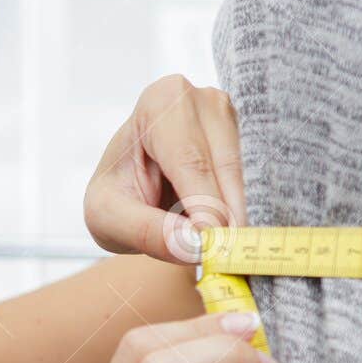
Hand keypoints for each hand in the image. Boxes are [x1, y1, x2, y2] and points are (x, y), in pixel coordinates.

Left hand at [84, 74, 246, 264]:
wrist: (132, 190)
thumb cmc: (117, 196)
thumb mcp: (108, 218)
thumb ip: (145, 231)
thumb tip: (194, 245)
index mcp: (159, 103)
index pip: (189, 159)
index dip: (205, 205)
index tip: (211, 244)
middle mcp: (201, 102)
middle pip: (224, 166)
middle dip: (225, 216)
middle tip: (224, 260)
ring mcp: (230, 118)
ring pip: (244, 178)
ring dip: (234, 219)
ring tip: (218, 255)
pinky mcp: (247, 141)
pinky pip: (253, 184)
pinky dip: (240, 215)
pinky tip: (226, 240)